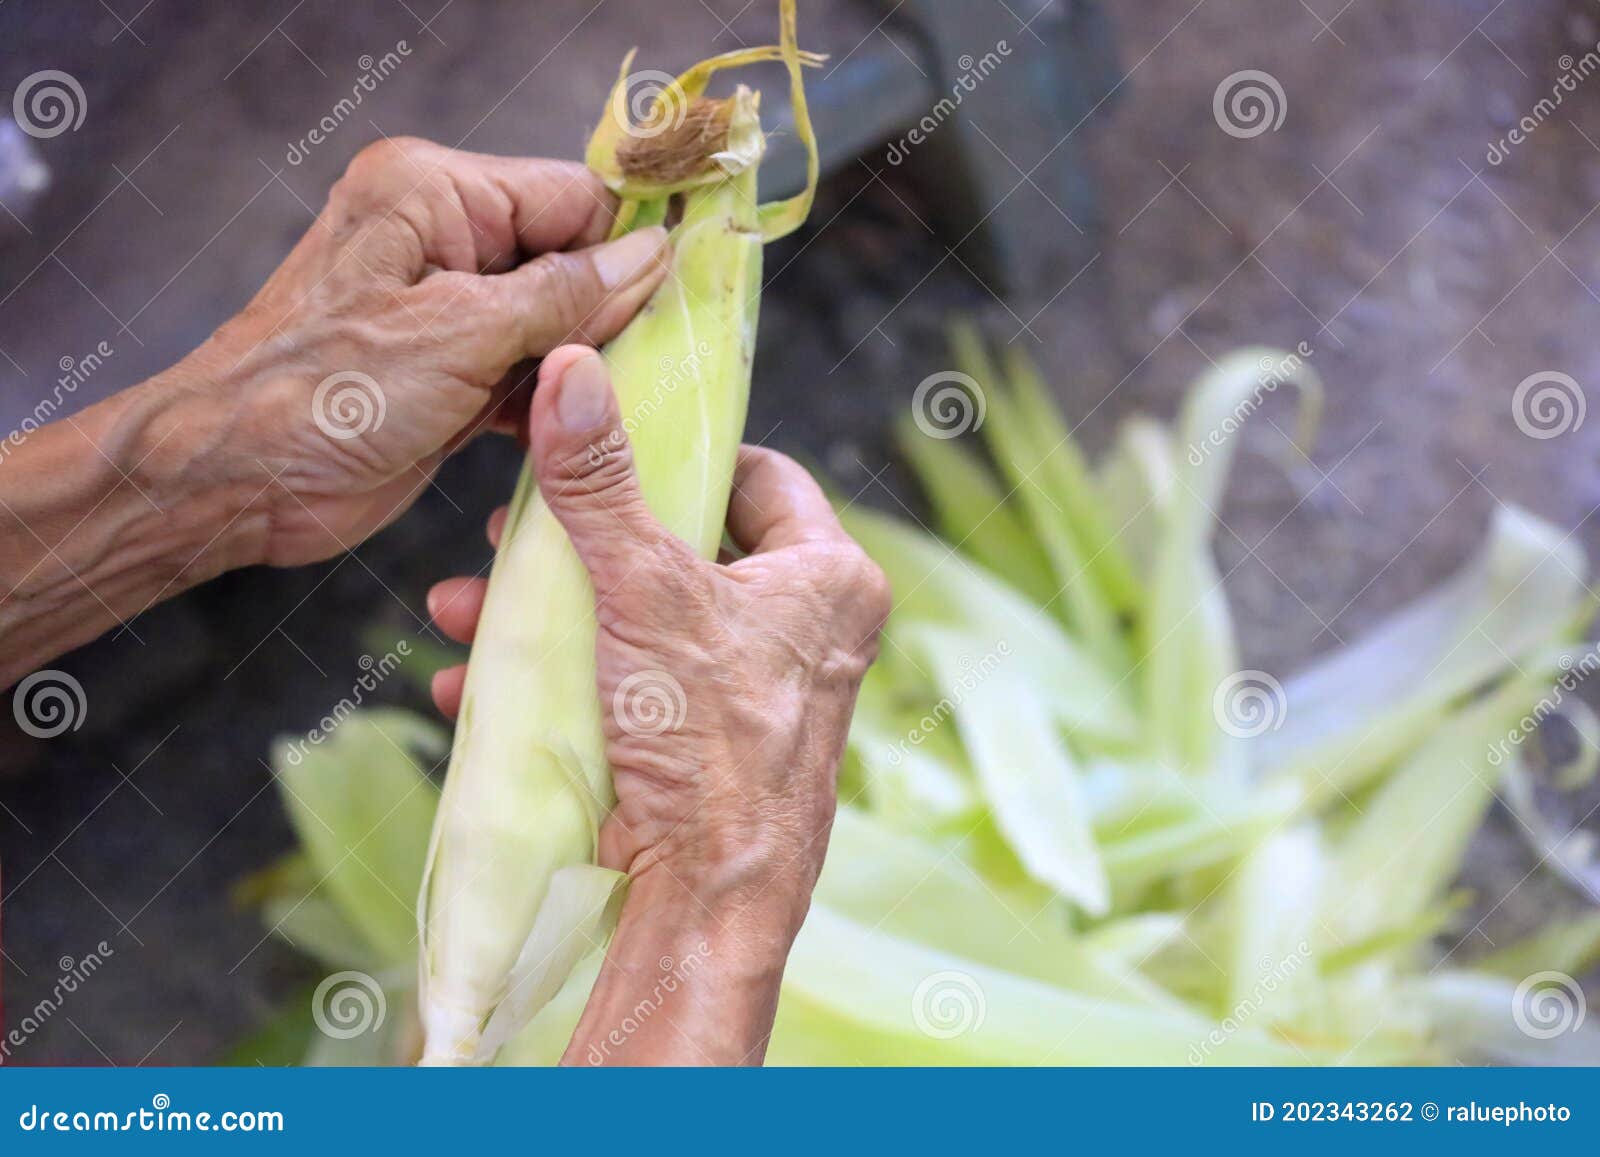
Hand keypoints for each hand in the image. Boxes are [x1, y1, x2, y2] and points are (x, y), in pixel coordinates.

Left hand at [179, 137, 669, 565]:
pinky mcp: (449, 369)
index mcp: (433, 194)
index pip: (569, 195)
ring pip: (555, 321)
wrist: (238, 479)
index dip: (627, 244)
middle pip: (568, 258)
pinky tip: (577, 431)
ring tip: (619, 404)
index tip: (683, 295)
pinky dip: (552, 399)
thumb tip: (649, 258)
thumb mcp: (460, 335)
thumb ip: (563, 296)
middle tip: (656, 364)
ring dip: (584, 364)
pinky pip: (527, 369)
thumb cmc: (322, 394)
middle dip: (610, 311)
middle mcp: (441, 238)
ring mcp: (445, 307)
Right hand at [427, 347, 890, 1062]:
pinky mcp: (708, 742)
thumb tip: (573, 370)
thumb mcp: (646, 591)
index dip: (683, 455)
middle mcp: (807, 631)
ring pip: (644, 622)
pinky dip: (558, 681)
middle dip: (584, 545)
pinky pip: (631, 688)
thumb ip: (602, 483)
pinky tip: (473, 680)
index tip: (610, 450)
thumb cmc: (708, 741)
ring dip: (550, 614)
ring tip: (467, 605)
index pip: (761, 475)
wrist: (707, 902)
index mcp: (829, 578)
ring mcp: (757, 691)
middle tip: (515, 533)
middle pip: (686, 549)